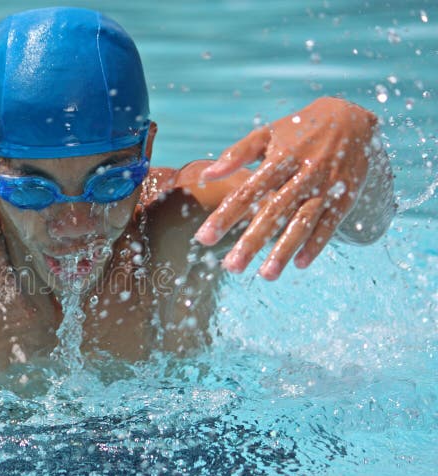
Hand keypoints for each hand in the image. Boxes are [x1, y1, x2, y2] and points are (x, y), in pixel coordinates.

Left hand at [194, 96, 376, 279]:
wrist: (352, 119)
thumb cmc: (298, 131)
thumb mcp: (266, 134)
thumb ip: (236, 154)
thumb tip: (205, 175)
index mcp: (280, 159)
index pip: (247, 192)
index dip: (225, 216)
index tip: (204, 238)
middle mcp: (303, 174)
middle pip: (274, 212)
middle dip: (252, 241)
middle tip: (232, 268)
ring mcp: (326, 186)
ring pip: (303, 222)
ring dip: (285, 250)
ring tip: (266, 276)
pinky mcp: (346, 196)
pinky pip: (330, 223)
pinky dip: (317, 244)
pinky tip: (300, 264)